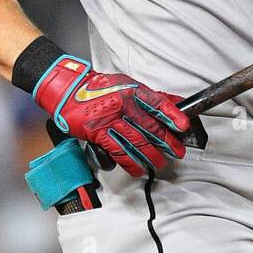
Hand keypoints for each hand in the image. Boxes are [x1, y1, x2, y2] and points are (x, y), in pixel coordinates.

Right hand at [33, 57, 188, 177]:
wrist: (68, 90)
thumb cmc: (98, 88)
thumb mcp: (126, 84)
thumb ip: (148, 96)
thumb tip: (172, 104)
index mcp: (131, 90)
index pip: (157, 102)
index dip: (172, 115)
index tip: (184, 125)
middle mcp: (123, 105)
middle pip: (150, 126)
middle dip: (167, 141)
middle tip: (178, 150)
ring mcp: (111, 120)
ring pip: (137, 141)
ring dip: (151, 155)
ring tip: (161, 162)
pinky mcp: (99, 133)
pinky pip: (119, 151)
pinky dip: (131, 162)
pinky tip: (139, 168)